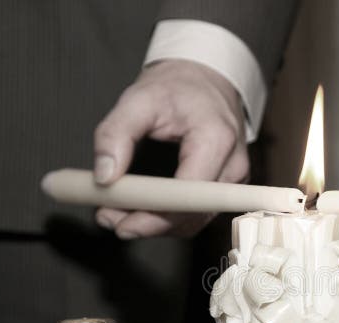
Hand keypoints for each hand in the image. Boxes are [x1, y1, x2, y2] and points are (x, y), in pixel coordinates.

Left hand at [93, 59, 248, 238]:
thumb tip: (104, 178)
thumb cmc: (178, 87)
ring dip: (155, 224)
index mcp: (216, 139)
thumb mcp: (138, 99)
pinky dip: (167, 219)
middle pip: (192, 214)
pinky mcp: (226, 189)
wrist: (206, 80)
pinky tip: (140, 210)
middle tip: (107, 217)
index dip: (155, 215)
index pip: (188, 194)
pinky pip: (197, 215)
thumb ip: (114, 135)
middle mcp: (233, 165)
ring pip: (194, 220)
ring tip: (117, 213)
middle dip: (148, 223)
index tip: (120, 223)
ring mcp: (234, 181)